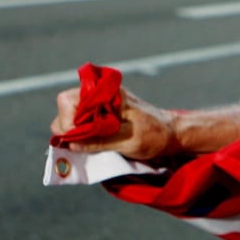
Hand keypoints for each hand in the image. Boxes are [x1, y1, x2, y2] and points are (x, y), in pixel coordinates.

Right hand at [51, 85, 177, 159]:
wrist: (173, 134)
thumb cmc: (156, 135)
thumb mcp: (129, 141)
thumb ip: (100, 140)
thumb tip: (72, 143)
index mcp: (107, 93)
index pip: (68, 100)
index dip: (68, 120)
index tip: (78, 137)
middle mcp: (100, 95)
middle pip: (66, 108)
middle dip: (69, 128)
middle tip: (82, 145)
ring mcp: (101, 105)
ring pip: (72, 117)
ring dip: (75, 133)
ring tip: (89, 146)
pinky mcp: (103, 116)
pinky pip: (82, 123)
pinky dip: (82, 135)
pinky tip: (91, 145)